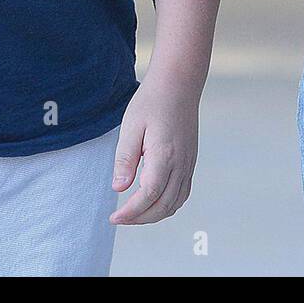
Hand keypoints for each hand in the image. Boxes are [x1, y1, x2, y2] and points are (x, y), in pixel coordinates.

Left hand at [109, 72, 199, 224]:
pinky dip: (168, 204)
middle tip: (120, 218)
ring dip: (155, 214)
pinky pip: (183, 192)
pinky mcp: (190, 160)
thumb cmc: (152, 101)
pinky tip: (153, 201)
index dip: (131, 212)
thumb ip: (125, 159)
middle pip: (163, 205)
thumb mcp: (131, 126)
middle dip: (140, 218)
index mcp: (164, 155)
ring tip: (134, 213)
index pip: (148, 196)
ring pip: (175, 203)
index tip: (114, 218)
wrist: (179, 84)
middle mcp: (181, 163)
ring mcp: (188, 163)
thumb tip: (118, 188)